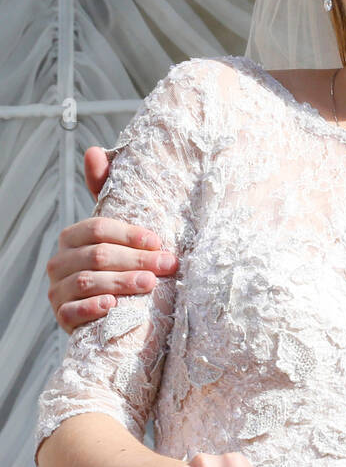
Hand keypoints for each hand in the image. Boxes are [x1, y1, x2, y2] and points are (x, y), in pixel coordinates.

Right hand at [46, 149, 177, 332]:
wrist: (111, 306)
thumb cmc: (117, 260)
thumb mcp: (116, 229)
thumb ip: (107, 192)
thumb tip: (94, 150)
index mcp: (73, 236)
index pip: (99, 229)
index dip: (130, 235)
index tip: (159, 242)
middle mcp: (60, 261)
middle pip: (98, 255)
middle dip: (137, 259)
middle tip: (167, 264)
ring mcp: (57, 290)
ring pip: (88, 282)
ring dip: (122, 282)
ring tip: (150, 283)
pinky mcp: (61, 316)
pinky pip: (72, 312)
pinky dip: (93, 308)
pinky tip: (112, 306)